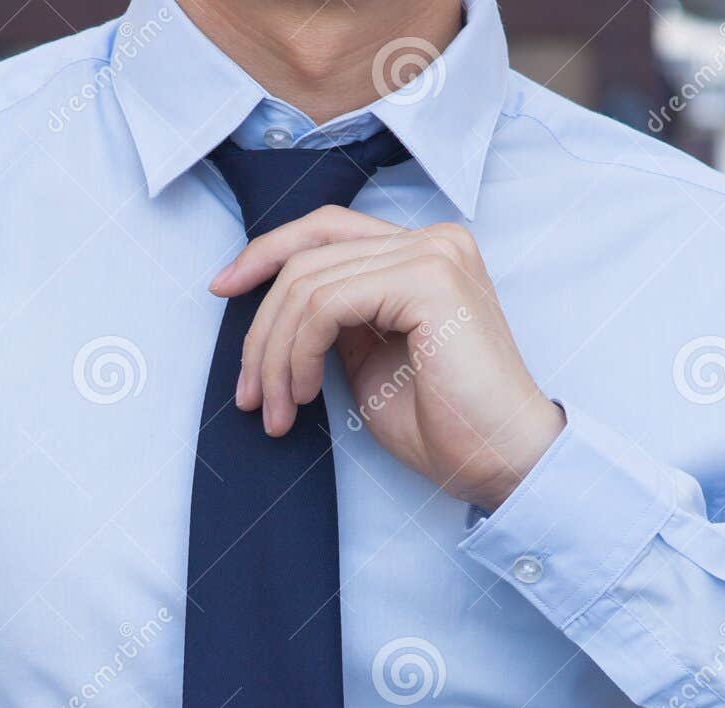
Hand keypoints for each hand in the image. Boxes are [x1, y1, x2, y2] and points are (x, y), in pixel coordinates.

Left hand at [211, 208, 564, 511]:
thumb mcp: (371, 365)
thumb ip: (336, 325)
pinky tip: (304, 394)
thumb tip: (276, 315)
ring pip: (307, 283)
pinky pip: (327, 304)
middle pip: (307, 256)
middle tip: (249, 395)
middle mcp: (431, 239)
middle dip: (261, 331)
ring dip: (274, 355)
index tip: (222, 291)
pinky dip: (299, 353)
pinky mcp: (428, 280)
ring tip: (275, 411)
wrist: (503, 460)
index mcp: (421, 254)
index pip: (325, 230)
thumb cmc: (446, 428)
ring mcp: (432, 253)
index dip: (265, 254)